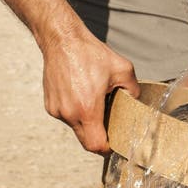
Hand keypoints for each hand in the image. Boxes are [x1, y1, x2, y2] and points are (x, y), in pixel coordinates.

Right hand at [42, 29, 139, 152]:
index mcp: (87, 109)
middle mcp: (69, 113)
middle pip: (86, 141)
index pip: (96, 146)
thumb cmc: (90, 53)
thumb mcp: (123, 69)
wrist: (61, 40)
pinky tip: (83, 96)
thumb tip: (136, 103)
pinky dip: (77, 113)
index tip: (115, 141)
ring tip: (95, 102)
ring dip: (87, 123)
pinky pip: (67, 118)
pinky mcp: (50, 105)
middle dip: (100, 136)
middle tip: (110, 123)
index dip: (108, 147)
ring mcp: (57, 110)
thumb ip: (134, 91)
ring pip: (77, 129)